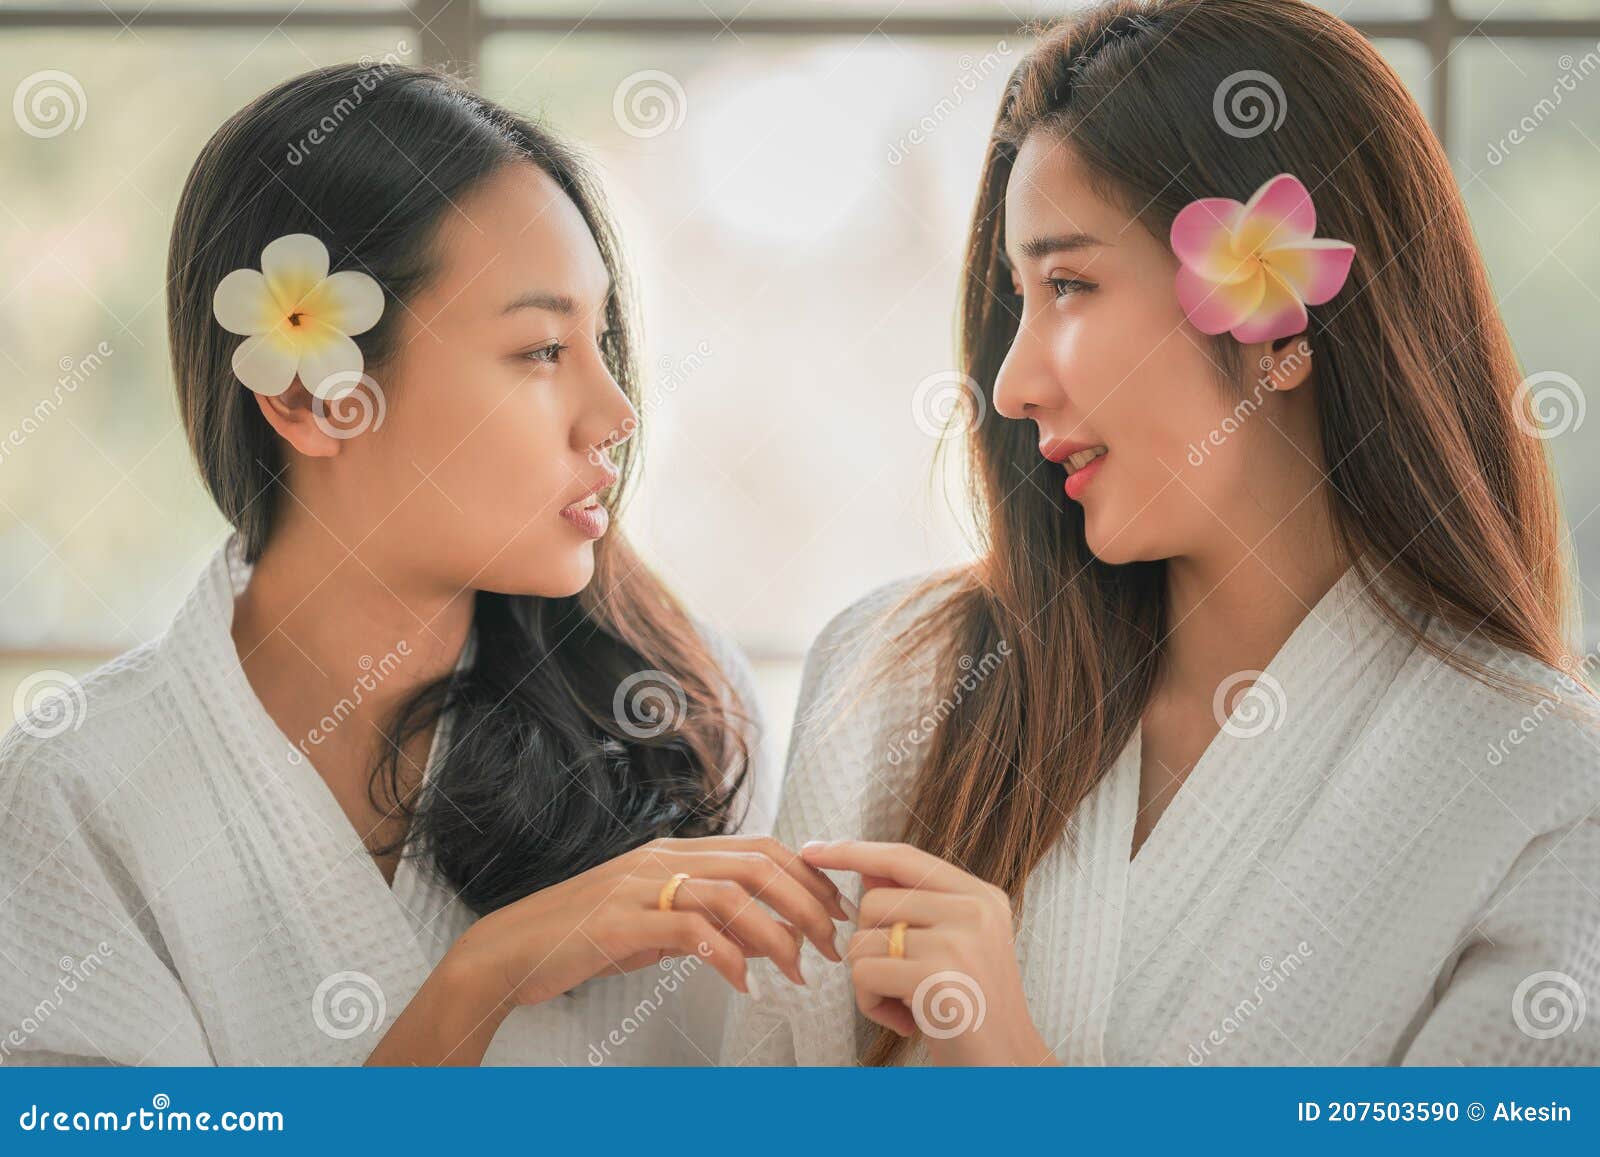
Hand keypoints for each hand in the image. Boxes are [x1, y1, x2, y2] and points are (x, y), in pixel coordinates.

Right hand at [449, 834, 847, 1012]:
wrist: (511, 951)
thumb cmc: (582, 938)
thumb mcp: (652, 923)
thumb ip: (701, 922)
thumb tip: (758, 939)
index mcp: (675, 852)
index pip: (760, 847)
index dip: (807, 875)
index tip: (836, 909)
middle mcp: (663, 859)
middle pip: (756, 865)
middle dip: (805, 904)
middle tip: (830, 945)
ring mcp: (639, 887)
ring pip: (730, 895)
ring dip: (775, 935)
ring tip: (797, 970)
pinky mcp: (620, 922)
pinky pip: (688, 931)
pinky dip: (726, 957)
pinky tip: (743, 983)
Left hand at [801, 839, 1057, 1065]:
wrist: (1009, 1068)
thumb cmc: (971, 1011)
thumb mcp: (952, 948)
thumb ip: (916, 908)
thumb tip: (865, 871)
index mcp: (981, 895)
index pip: (904, 858)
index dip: (854, 851)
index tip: (812, 851)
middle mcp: (974, 909)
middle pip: (874, 902)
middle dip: (870, 946)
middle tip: (903, 984)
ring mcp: (959, 940)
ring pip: (864, 940)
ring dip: (870, 981)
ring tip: (908, 1006)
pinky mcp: (938, 975)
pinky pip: (864, 974)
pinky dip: (871, 1004)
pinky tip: (905, 1022)